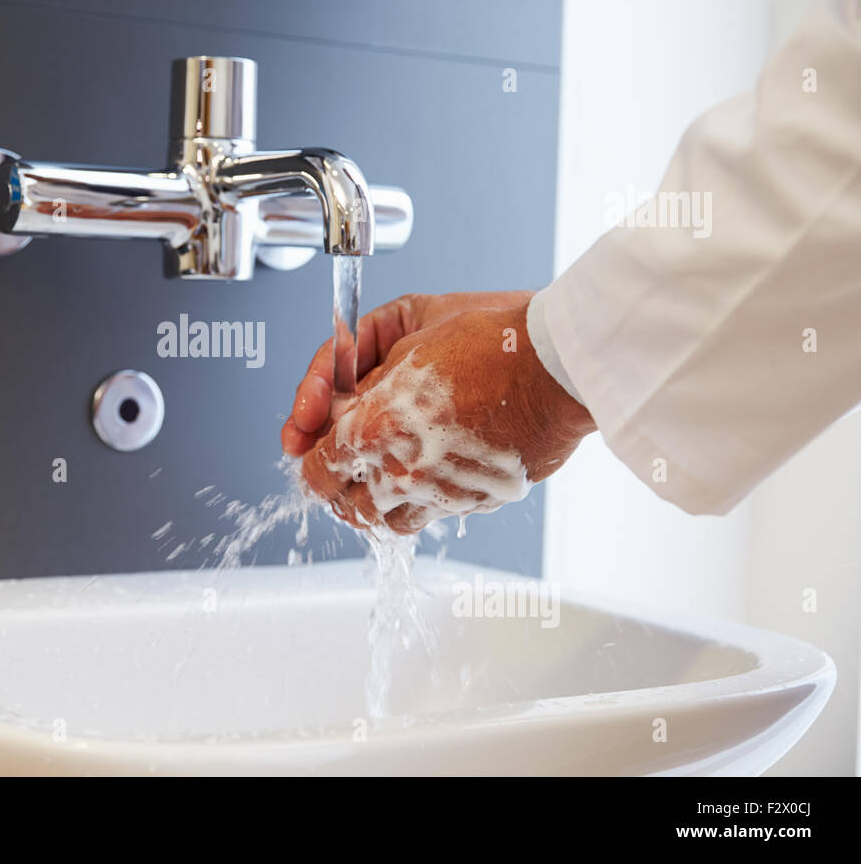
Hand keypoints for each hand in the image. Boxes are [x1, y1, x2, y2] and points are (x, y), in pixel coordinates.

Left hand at [282, 292, 595, 533]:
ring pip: (383, 524)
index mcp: (371, 430)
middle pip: (342, 507)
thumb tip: (332, 407)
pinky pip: (428, 518)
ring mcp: (438, 495)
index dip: (308, 458)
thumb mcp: (402, 340)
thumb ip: (356, 378)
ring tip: (378, 474)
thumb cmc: (487, 342)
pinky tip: (422, 475)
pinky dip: (416, 504)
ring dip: (373, 502)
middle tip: (339, 463)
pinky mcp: (472, 503)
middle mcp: (400, 473)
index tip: (312, 447)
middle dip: (335, 485)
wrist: (554, 366)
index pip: (314, 472)